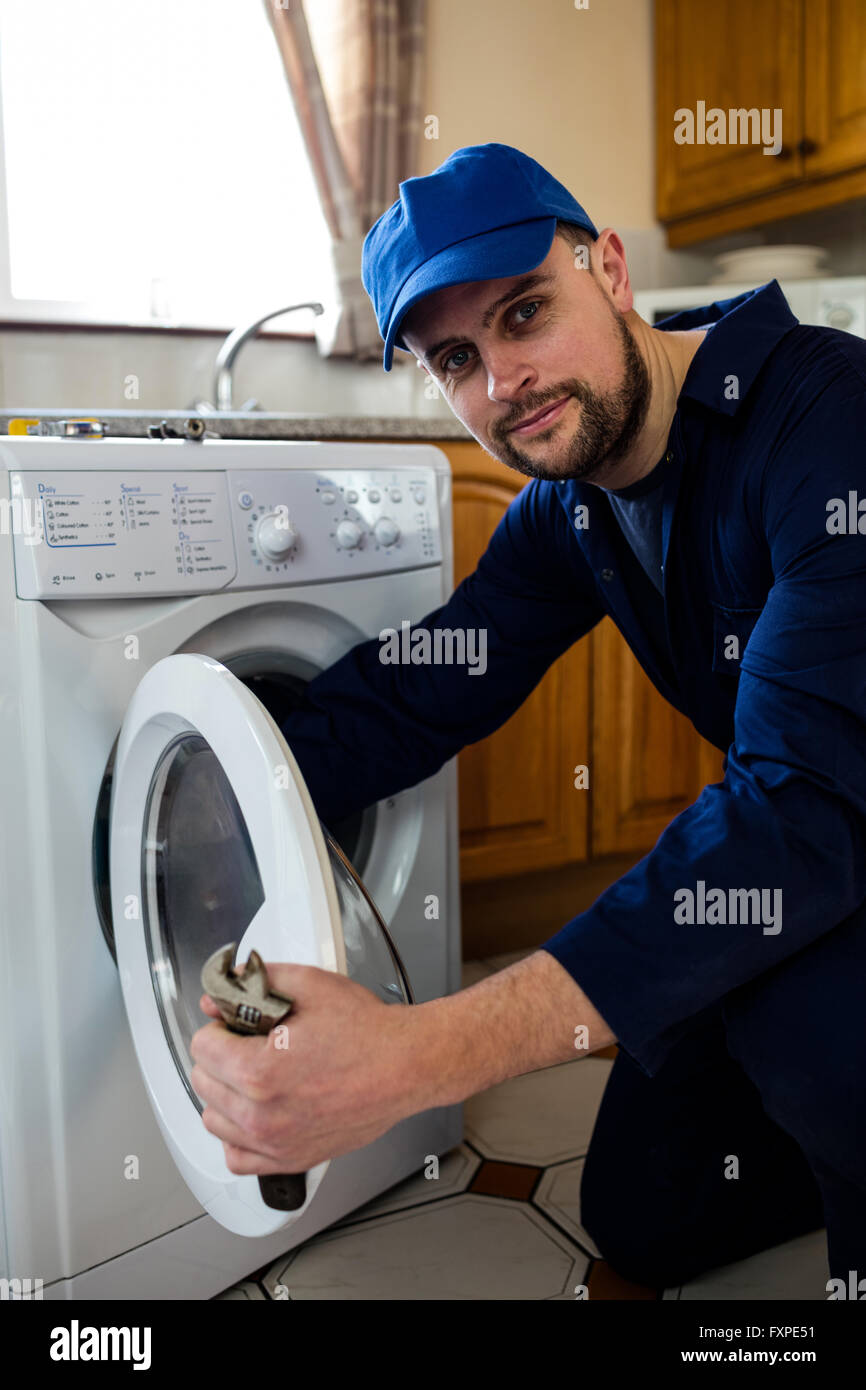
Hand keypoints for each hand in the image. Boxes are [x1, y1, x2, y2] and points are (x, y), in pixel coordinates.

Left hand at [190, 963, 421, 1175]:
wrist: (405, 1066)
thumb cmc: (366, 1032)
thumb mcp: (309, 985)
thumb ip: (254, 984)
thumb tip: (218, 995)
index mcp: (259, 1072)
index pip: (201, 1047)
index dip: (220, 1025)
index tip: (237, 1024)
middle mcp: (262, 1115)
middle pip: (203, 1082)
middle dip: (221, 1056)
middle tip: (250, 1044)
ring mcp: (276, 1143)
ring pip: (213, 1121)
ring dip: (224, 1095)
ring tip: (253, 1075)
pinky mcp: (291, 1159)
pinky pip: (237, 1158)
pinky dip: (238, 1136)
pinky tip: (256, 1112)